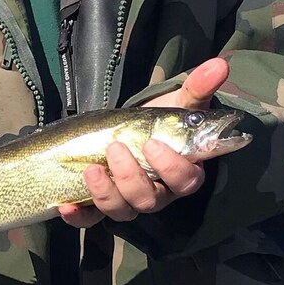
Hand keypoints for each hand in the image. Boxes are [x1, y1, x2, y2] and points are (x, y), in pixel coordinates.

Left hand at [60, 58, 228, 227]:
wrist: (130, 130)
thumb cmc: (161, 122)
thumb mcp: (180, 103)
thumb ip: (199, 87)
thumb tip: (219, 64)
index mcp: (182, 172)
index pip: (185, 180)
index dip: (171, 168)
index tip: (152, 143)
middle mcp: (158, 192)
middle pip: (150, 200)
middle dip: (131, 177)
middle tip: (116, 148)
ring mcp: (129, 202)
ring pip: (122, 211)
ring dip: (106, 193)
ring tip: (92, 169)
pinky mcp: (101, 206)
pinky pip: (90, 220)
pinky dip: (78, 217)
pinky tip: (64, 205)